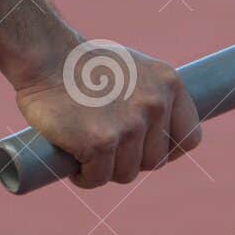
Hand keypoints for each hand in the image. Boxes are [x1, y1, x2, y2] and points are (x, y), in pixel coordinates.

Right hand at [11, 41, 202, 188]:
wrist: (46, 57)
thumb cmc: (82, 64)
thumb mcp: (133, 70)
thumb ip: (150, 97)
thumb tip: (158, 133)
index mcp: (168, 84)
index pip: (189, 138)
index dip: (167, 150)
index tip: (146, 151)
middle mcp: (155, 105)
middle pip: (156, 161)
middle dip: (130, 162)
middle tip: (105, 150)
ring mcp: (130, 125)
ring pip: (126, 173)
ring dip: (104, 170)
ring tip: (85, 153)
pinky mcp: (101, 142)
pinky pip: (98, 178)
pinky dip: (84, 177)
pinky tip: (74, 164)